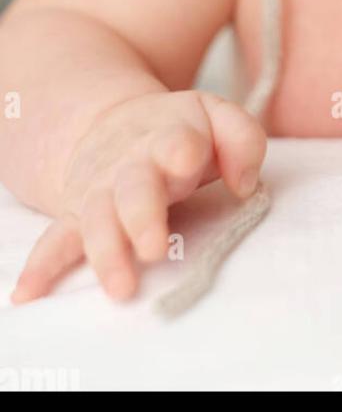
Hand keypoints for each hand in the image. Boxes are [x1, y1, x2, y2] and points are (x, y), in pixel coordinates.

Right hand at [9, 89, 265, 305]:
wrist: (118, 125)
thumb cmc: (182, 132)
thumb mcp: (218, 118)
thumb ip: (243, 140)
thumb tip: (245, 185)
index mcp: (170, 137)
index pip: (177, 140)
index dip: (181, 149)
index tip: (186, 160)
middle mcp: (131, 166)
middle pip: (135, 188)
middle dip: (142, 216)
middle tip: (155, 246)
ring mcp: (101, 192)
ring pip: (98, 221)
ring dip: (106, 252)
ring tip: (120, 286)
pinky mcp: (79, 216)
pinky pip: (57, 241)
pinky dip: (41, 266)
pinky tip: (27, 293)